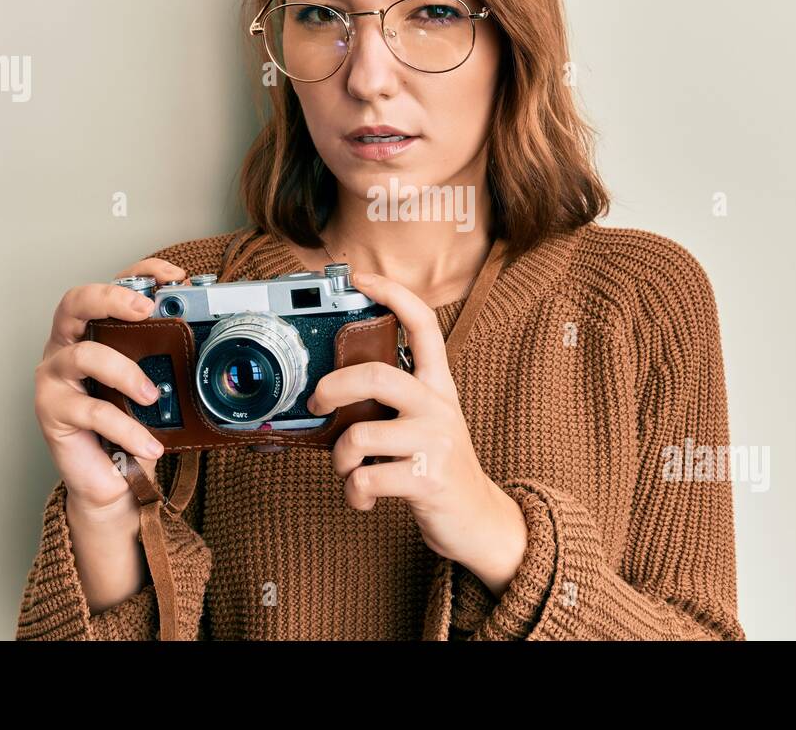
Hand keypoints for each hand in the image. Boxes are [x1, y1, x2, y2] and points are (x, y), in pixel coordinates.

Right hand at [33, 257, 184, 514]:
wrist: (111, 479)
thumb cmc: (130, 423)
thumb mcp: (153, 384)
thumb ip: (165, 359)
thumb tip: (208, 340)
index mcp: (91, 331)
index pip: (107, 285)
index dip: (137, 274)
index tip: (172, 277)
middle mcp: (65, 346)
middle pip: (75, 303)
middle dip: (112, 298)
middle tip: (146, 310)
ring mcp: (54, 378)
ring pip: (83, 355)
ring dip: (125, 372)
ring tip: (152, 395)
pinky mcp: (52, 412)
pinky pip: (91, 411)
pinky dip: (126, 427)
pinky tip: (149, 444)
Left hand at [314, 271, 528, 596]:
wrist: (478, 519)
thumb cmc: (438, 465)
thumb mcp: (426, 421)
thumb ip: (394, 400)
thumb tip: (335, 389)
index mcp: (438, 386)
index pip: (422, 325)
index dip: (392, 294)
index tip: (360, 277)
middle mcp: (439, 406)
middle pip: (377, 376)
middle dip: (333, 387)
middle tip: (318, 402)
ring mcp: (435, 442)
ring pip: (360, 436)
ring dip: (340, 459)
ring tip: (348, 470)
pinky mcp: (427, 480)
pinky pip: (366, 480)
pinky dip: (353, 494)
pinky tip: (363, 498)